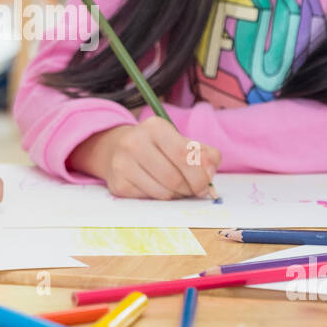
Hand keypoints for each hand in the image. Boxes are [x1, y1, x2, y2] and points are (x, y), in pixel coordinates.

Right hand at [72, 118, 220, 199]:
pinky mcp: (118, 184)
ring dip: (177, 196)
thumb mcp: (182, 141)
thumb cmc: (158, 147)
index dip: (200, 175)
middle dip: (190, 189)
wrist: (117, 149)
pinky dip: (160, 199)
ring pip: (163, 193)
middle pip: (174, 178)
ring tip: (177, 188)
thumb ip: (205, 155)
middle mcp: (135, 142)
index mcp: (155, 127)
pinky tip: (159, 188)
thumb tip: (209, 175)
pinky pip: (150, 200)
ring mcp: (123, 164)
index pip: (184, 155)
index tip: (206, 185)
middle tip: (194, 190)